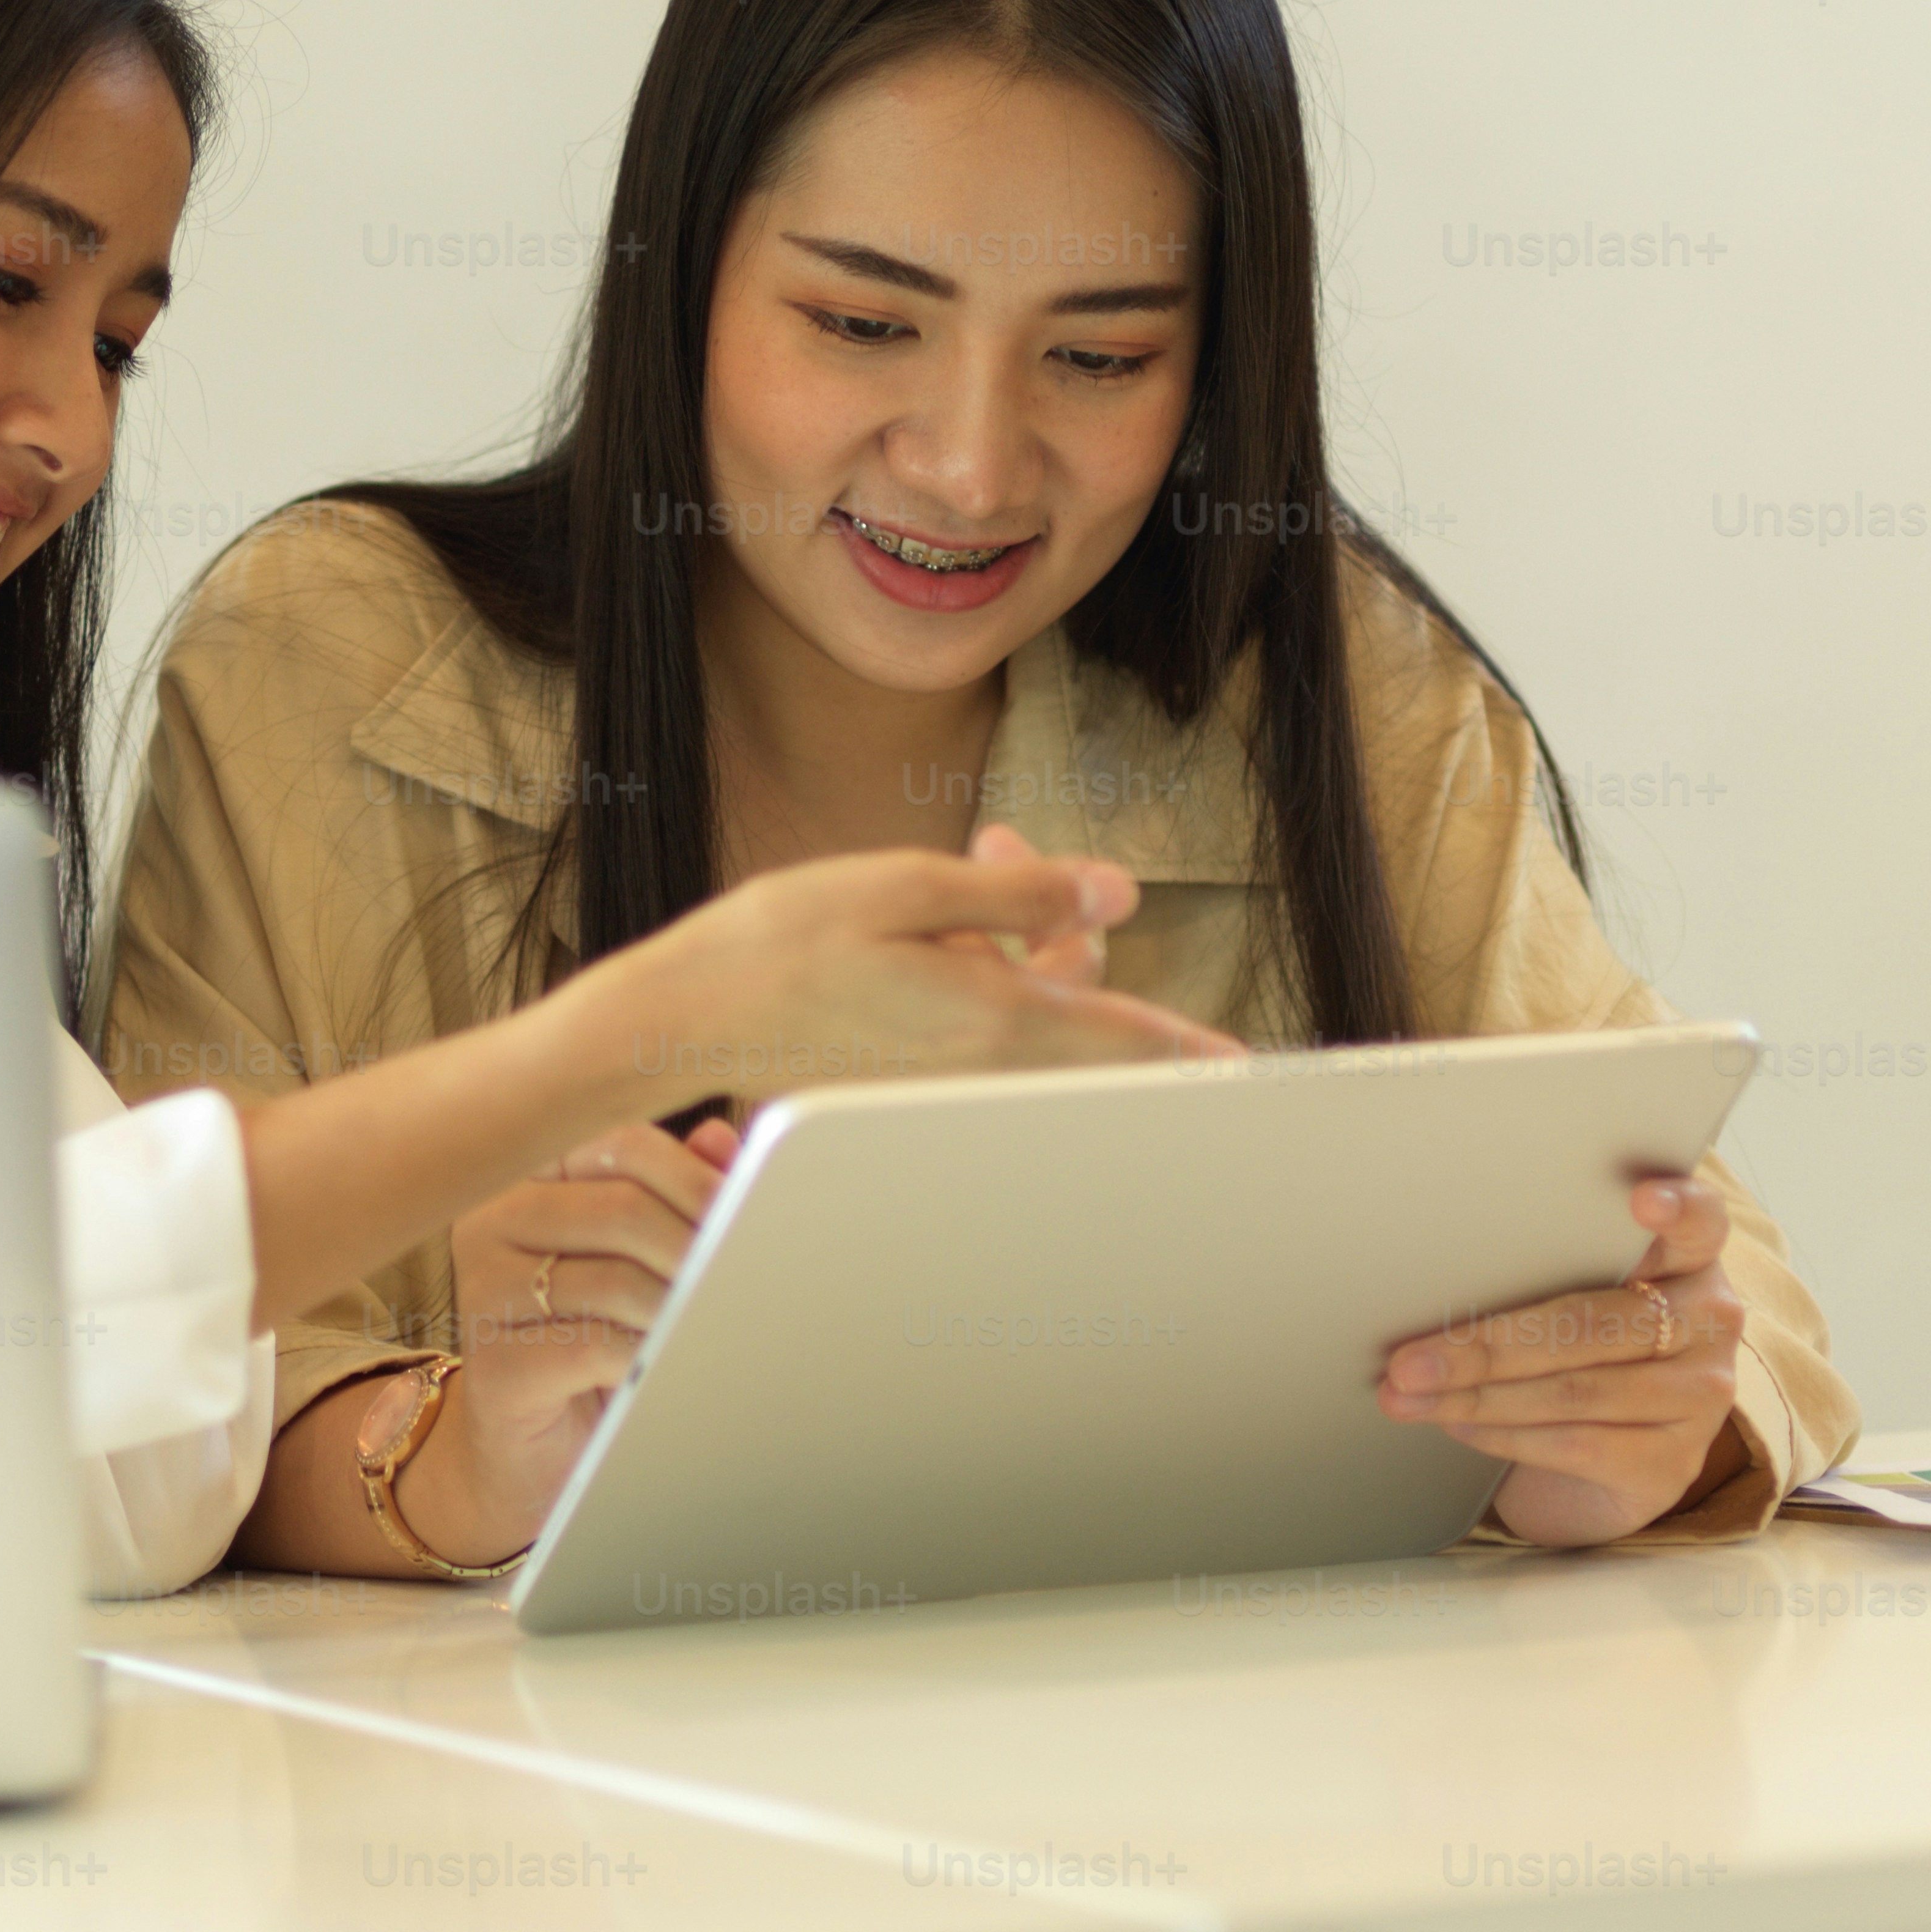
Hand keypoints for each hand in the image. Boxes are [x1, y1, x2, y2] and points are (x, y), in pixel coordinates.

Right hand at [412, 1119, 744, 1564]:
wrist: (527, 1455)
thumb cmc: (589, 1347)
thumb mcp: (638, 1264)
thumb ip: (673, 1196)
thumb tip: (724, 1142)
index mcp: (529, 1180)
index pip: (620, 1147)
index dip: (695, 1178)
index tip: (748, 1212)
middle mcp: (493, 1224)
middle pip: (623, 1207)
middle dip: (699, 1246)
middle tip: (747, 1278)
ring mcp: (483, 1294)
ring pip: (616, 1279)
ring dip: (683, 1309)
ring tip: (720, 1327)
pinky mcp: (496, 1366)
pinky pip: (596, 1348)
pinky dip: (652, 1358)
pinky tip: (677, 1368)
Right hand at [601, 828, 1240, 1108]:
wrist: (683, 1017)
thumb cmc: (782, 945)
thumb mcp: (908, 887)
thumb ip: (1022, 891)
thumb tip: (1117, 889)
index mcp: (993, 1022)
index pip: (1124, 1041)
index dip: (1192, 1052)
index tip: (1247, 1075)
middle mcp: (979, 1067)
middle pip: (1078, 1009)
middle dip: (1065, 921)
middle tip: (997, 848)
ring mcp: (943, 1083)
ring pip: (1028, 1013)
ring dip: (1016, 938)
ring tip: (960, 861)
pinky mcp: (909, 1084)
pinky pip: (980, 1030)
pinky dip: (976, 971)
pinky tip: (927, 923)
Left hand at [1378, 1172, 1751, 1545]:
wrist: (1610, 1461)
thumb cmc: (1580, 1350)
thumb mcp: (1577, 1293)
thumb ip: (1547, 1268)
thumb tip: (1431, 1273)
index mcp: (1690, 1258)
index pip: (1699, 1220)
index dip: (1677, 1206)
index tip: (1642, 1198)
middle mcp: (1709, 1321)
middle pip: (1590, 1323)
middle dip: (1484, 1344)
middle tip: (1408, 1359)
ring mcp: (1699, 1396)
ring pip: (1574, 1391)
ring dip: (1476, 1396)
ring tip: (1409, 1394)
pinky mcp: (1673, 1463)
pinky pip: (1574, 1444)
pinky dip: (1503, 1434)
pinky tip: (1457, 1424)